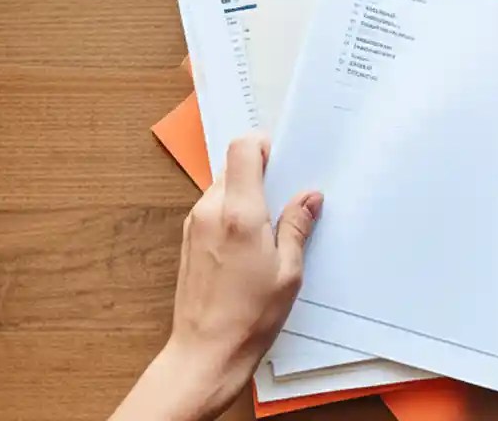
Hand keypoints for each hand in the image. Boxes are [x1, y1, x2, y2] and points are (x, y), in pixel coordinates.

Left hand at [110, 133, 321, 420]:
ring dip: (248, 194)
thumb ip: (297, 226)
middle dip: (261, 172)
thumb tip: (309, 197)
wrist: (205, 353)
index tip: (284, 159)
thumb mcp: (289, 271)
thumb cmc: (249, 318)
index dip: (264, 145)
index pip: (243, 149)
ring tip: (272, 226)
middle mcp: (210, 211)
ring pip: (223, 186)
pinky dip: (234, 212)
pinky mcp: (189, 239)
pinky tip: (253, 242)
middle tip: (287, 196)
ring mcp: (195, 224)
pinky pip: (214, 208)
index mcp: (239, 213)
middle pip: (233, 165)